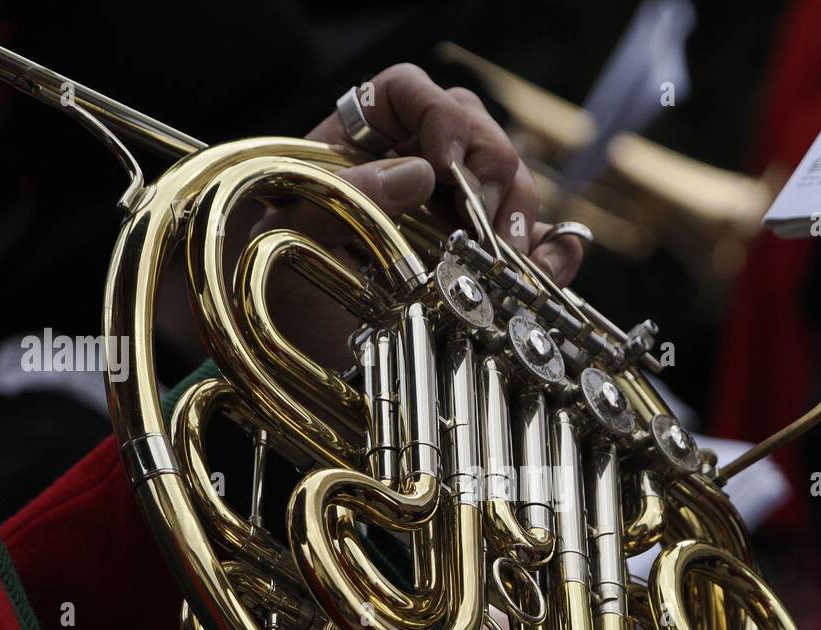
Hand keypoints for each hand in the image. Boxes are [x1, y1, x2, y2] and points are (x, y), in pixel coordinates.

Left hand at [247, 64, 585, 366]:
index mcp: (356, 141)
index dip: (438, 116)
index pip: (408, 92)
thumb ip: (343, 195)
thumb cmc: (270, 282)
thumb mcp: (287, 233)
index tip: (448, 164)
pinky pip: (530, 240)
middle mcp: (408, 167)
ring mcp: (447, 213)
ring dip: (520, 213)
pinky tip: (545, 271)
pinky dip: (550, 251)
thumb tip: (419, 173)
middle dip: (491, 171)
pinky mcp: (476, 260)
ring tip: (509, 256)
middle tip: (481, 222)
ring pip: (508, 182)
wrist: (279, 347)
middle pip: (472, 132)